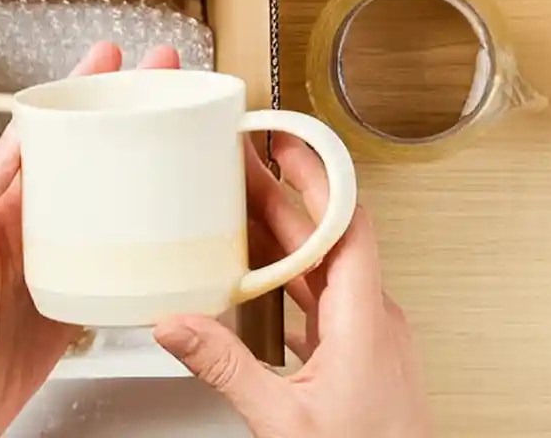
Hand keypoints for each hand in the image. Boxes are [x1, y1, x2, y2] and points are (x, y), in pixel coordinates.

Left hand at [0, 42, 182, 437]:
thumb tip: (13, 138)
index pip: (44, 132)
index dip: (77, 90)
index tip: (110, 58)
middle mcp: (27, 225)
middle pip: (85, 156)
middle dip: (122, 117)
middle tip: (162, 86)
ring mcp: (53, 260)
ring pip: (104, 200)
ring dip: (138, 169)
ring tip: (177, 142)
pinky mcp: (71, 299)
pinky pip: (113, 257)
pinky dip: (141, 237)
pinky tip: (166, 228)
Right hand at [154, 133, 432, 436]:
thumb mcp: (282, 420)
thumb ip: (225, 368)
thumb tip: (175, 324)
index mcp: (364, 321)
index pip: (347, 223)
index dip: (317, 175)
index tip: (288, 141)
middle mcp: (374, 320)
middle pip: (327, 238)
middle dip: (283, 195)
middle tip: (244, 163)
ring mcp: (370, 338)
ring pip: (324, 268)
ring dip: (283, 236)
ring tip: (242, 208)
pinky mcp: (361, 356)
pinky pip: (323, 299)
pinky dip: (288, 278)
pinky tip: (258, 280)